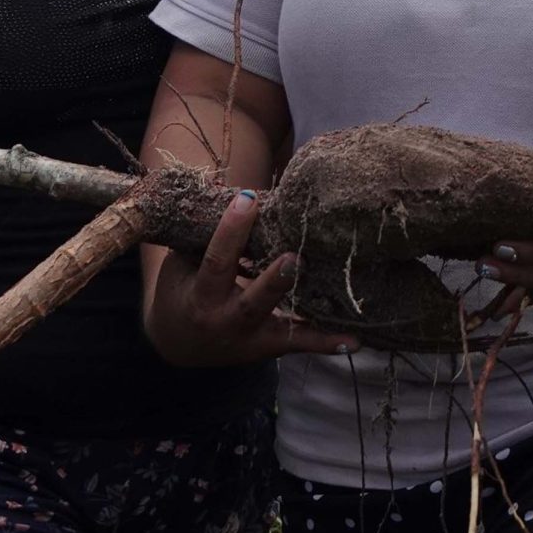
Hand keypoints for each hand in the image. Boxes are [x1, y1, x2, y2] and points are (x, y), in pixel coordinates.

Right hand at [145, 189, 358, 365]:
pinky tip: (356, 341)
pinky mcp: (269, 347)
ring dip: (308, 314)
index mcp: (200, 297)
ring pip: (282, 329)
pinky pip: (300, 345)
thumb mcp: (184, 261)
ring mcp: (249, 339)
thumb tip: (229, 185)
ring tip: (339, 303)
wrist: (177, 343)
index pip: (217, 261)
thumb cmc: (183, 288)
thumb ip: (205, 231)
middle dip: (274, 281)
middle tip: (294, 257)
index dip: (231, 230)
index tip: (249, 197)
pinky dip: (326, 343)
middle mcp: (225, 321)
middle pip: (252, 303)